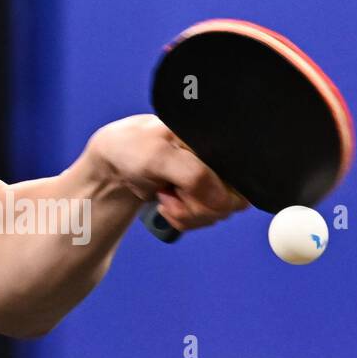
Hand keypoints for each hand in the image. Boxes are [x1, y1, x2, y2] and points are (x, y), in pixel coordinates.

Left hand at [87, 113, 249, 231]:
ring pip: (219, 212)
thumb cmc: (132, 149)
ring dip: (187, 212)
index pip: (241, 178)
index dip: (215, 191)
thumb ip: (194, 175)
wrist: (115, 162)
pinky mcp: (203, 194)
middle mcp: (219, 158)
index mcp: (216, 140)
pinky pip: (207, 217)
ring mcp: (212, 177)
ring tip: (165, 193)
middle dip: (196, 205)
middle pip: (232, 200)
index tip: (186, 186)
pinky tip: (168, 202)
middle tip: (170, 189)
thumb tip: (223, 199)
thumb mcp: (159, 156)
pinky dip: (185, 217)